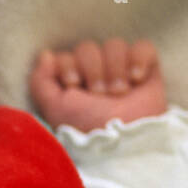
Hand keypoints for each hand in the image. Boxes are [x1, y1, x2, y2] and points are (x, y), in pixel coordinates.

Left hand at [29, 37, 165, 133]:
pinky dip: (139, 58)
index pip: (66, 55)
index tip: (74, 84)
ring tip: (119, 92)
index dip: (69, 65)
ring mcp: (121, 71)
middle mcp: (95, 74)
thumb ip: (40, 81)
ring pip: (114, 45)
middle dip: (92, 69)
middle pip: (88, 47)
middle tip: (100, 94)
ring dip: (114, 68)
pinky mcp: (147, 71)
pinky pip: (144, 47)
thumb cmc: (86, 128)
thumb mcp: (54, 108)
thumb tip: (46, 54)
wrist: (123, 142)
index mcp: (73, 81)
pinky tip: (136, 79)